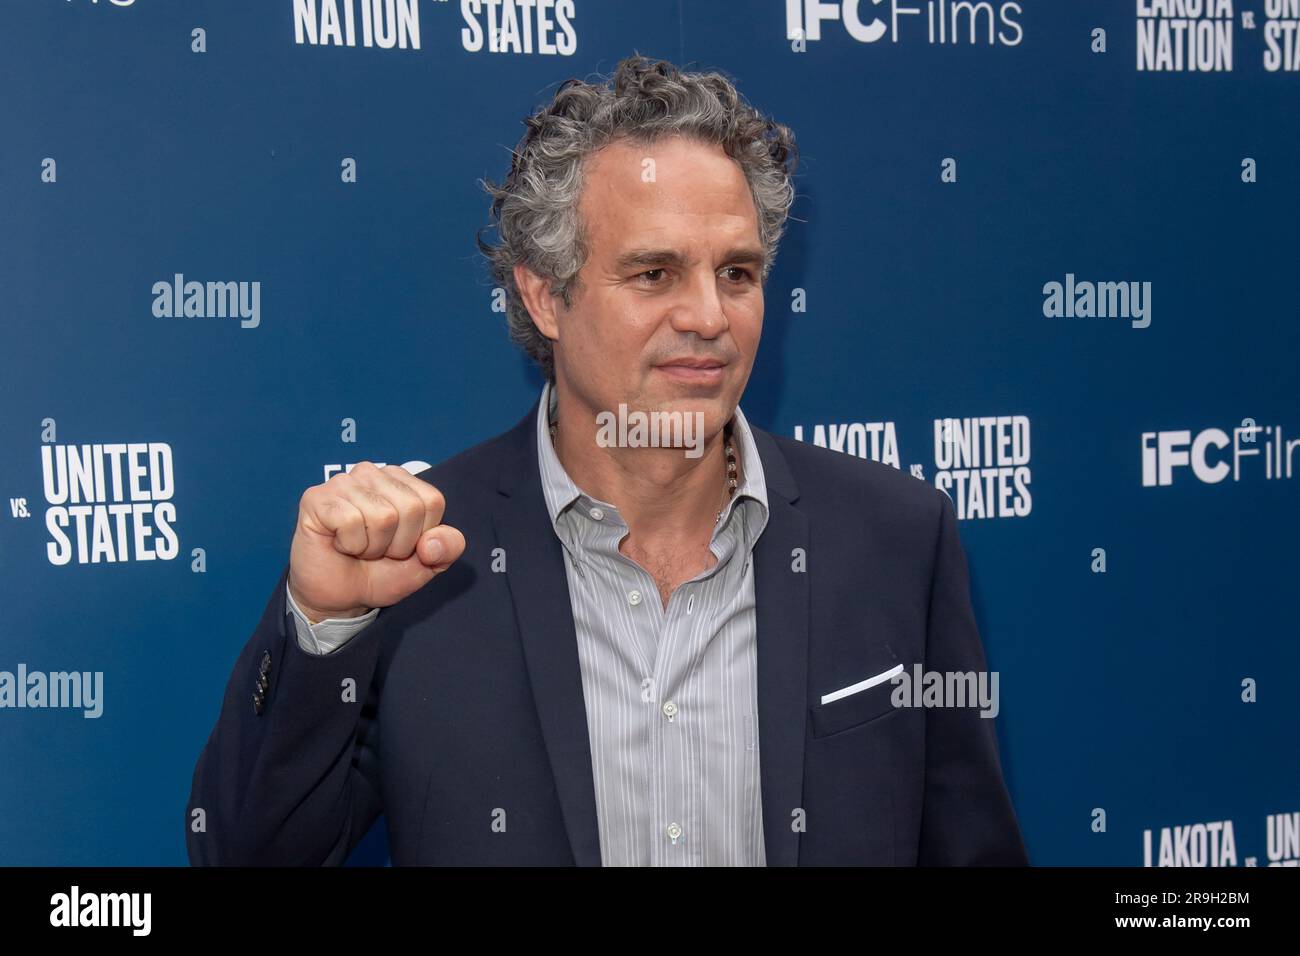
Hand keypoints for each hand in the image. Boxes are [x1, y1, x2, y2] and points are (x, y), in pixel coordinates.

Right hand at [287, 462, 465, 619]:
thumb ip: (448, 547)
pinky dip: (350, 545)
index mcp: (401, 481)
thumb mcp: (428, 564)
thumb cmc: (381, 573)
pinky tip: (340, 544)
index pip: (432, 501)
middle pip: (410, 508)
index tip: (401, 545)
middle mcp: (372, 473)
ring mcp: (343, 482)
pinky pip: (350, 521)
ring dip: (372, 547)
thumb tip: (432, 542)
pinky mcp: (317, 498)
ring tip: (359, 547)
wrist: (341, 598)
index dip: (421, 536)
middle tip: (377, 550)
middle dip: (398, 544)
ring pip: (382, 516)